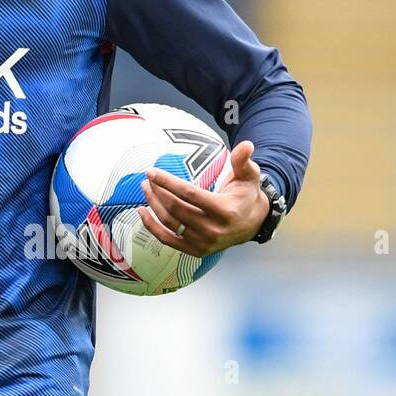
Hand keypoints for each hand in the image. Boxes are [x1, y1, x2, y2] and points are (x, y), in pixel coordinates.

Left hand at [136, 140, 269, 256]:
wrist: (253, 224)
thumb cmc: (245, 195)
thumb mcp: (249, 177)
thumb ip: (243, 161)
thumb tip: (246, 144)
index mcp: (225, 210)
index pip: (189, 194)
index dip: (167, 182)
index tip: (151, 172)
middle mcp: (213, 229)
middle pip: (175, 207)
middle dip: (157, 191)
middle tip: (147, 179)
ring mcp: (203, 242)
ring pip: (169, 222)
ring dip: (153, 204)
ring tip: (146, 188)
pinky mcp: (196, 250)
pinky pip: (167, 239)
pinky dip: (151, 227)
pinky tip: (142, 211)